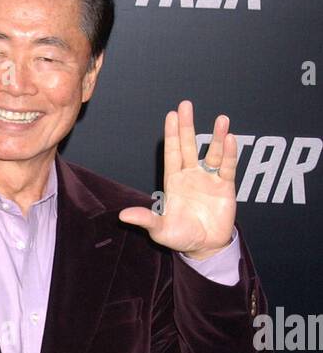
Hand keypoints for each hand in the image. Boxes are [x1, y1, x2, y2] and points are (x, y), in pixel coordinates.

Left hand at [118, 100, 236, 260]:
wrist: (204, 247)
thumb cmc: (181, 237)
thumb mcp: (160, 230)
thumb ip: (146, 220)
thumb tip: (123, 215)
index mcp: (174, 181)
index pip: (172, 153)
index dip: (171, 135)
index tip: (171, 115)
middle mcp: (191, 175)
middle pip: (189, 146)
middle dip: (187, 126)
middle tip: (186, 105)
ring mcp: (209, 179)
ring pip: (212, 153)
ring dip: (217, 137)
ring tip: (222, 119)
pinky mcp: (225, 186)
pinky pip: (227, 167)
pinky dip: (229, 154)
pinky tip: (230, 139)